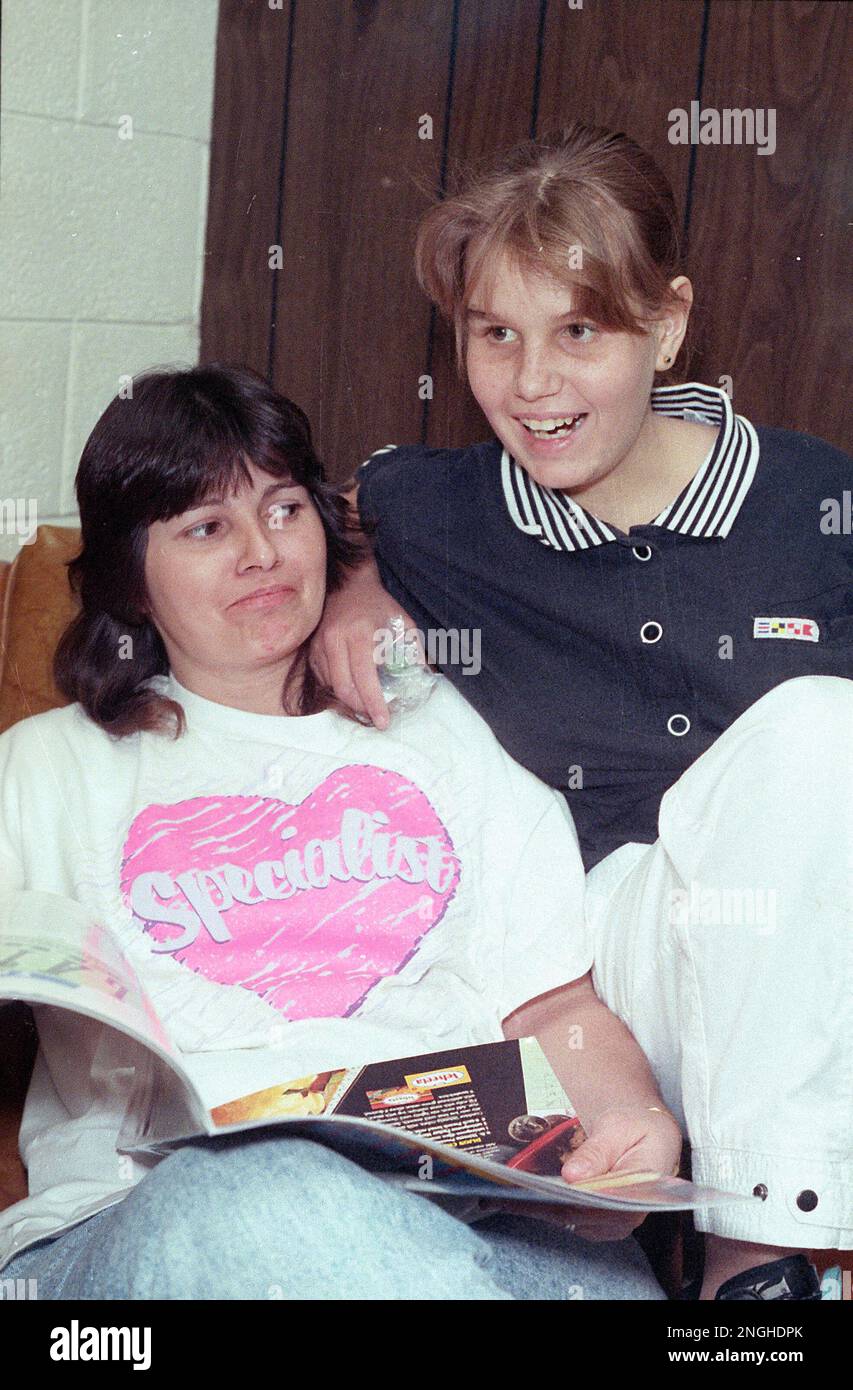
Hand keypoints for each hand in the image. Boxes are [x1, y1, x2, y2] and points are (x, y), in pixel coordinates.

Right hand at [309, 562, 422, 727]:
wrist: (349, 584)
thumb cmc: (379, 605)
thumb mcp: (403, 623)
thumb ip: (414, 650)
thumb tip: (425, 678)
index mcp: (360, 633)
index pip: (365, 678)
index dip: (374, 704)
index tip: (383, 721)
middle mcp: (335, 640)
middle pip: (344, 689)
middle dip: (361, 707)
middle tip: (376, 716)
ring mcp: (320, 645)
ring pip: (332, 687)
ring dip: (349, 700)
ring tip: (366, 702)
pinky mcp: (312, 649)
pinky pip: (323, 679)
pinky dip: (338, 688)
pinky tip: (352, 688)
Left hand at [475, 1105, 682, 1241]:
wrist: (649, 1138)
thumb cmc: (638, 1129)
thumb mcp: (622, 1129)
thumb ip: (599, 1151)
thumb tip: (572, 1176)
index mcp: (640, 1195)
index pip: (599, 1205)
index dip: (565, 1200)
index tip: (533, 1190)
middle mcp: (624, 1217)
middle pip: (576, 1214)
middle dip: (539, 1203)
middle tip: (503, 1191)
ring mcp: (608, 1223)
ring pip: (567, 1218)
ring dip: (535, 1206)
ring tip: (501, 1192)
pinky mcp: (594, 1221)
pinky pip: (565, 1216)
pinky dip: (542, 1205)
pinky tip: (517, 1194)